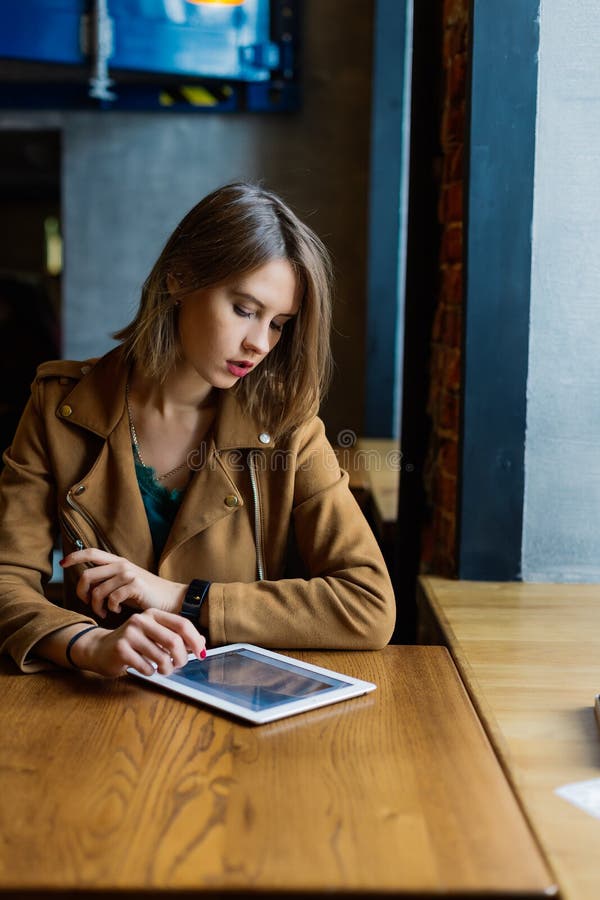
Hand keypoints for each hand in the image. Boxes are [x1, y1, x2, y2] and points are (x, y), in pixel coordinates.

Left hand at [60, 548, 186, 618]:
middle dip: (81, 593)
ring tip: (104, 612)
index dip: (75, 557)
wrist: (171, 599)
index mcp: (118, 562)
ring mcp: (128, 574)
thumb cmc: (146, 594)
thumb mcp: (126, 582)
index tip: (62, 563)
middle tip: (86, 603)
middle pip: (87, 575)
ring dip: (96, 606)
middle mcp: (121, 565)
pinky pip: (111, 599)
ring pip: (97, 591)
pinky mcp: (135, 586)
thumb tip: (87, 586)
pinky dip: (110, 608)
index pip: (91, 552)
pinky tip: (115, 611)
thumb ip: (108, 580)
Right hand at [69, 608, 205, 676]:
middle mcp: (142, 619)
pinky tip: (146, 669)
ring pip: (161, 656)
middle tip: (179, 665)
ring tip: (163, 670)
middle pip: (174, 641)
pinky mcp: (120, 649)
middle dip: (182, 658)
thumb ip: (177, 637)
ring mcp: (130, 633)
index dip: (195, 640)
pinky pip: (146, 666)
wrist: (100, 649)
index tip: (201, 654)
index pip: (182, 624)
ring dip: (167, 669)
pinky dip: (151, 672)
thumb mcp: (155, 635)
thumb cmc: (133, 644)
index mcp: (154, 614)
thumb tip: (202, 644)